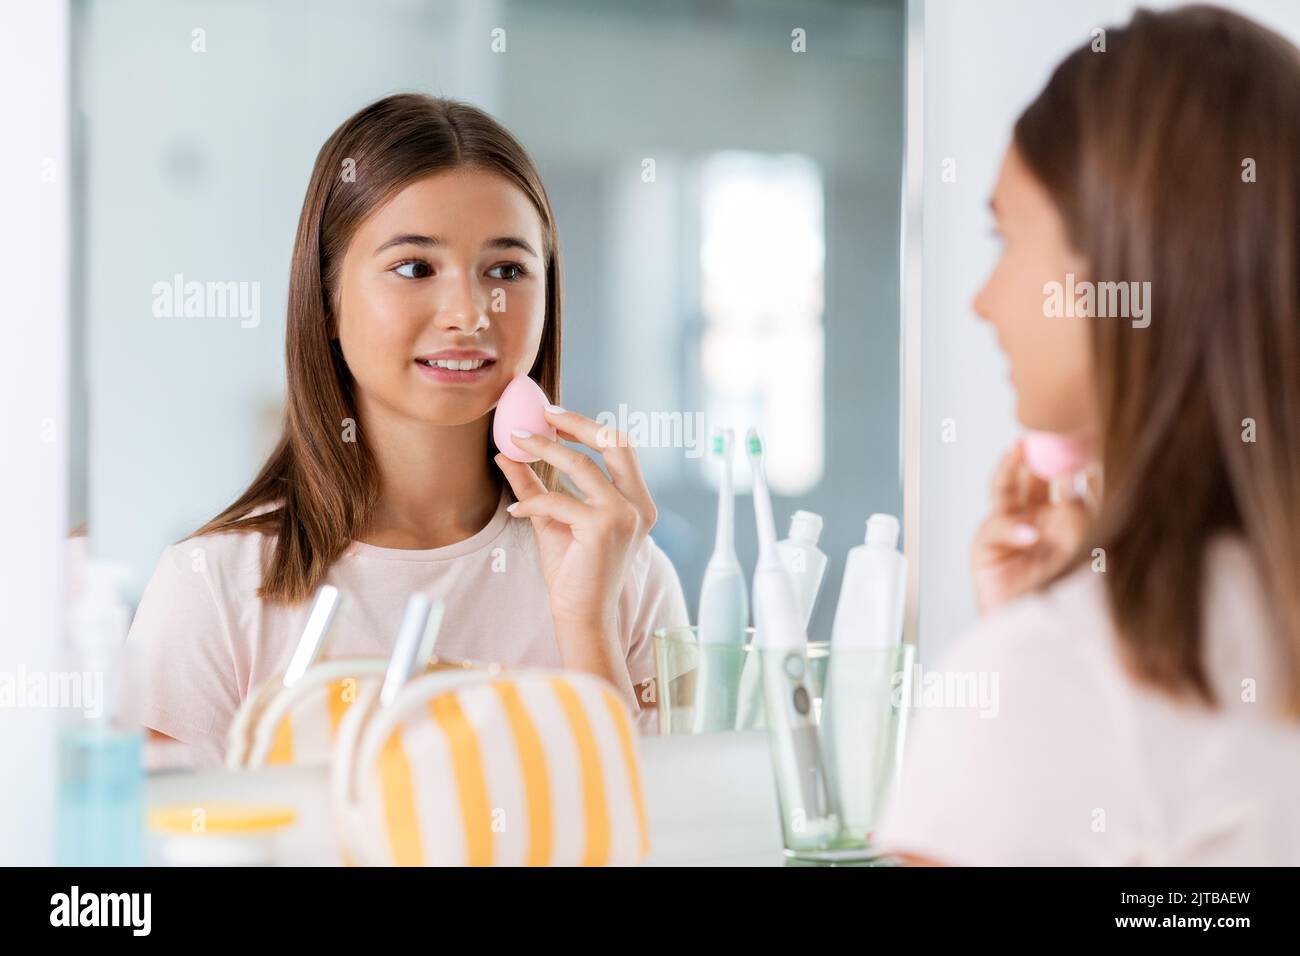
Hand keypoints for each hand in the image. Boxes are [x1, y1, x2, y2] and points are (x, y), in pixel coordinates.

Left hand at [493, 406, 657, 688]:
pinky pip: (559, 500)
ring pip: (580, 464)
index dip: (586, 425)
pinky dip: (532, 502)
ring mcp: (623, 515)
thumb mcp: (554, 521)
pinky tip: (515, 510)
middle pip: (612, 442)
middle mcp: (637, 505)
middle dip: (575, 422)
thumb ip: (535, 487)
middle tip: (540, 415)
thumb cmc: (573, 573)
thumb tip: (507, 454)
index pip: (619, 446)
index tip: (552, 414)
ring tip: (514, 445)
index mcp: (636, 501)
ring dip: (543, 449)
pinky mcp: (602, 528)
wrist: (582, 616)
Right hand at [970, 439, 1090, 616]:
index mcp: (1066, 516)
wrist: (1045, 641)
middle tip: (1047, 429)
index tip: (1085, 433)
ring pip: (1005, 487)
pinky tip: (1029, 534)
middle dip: (1040, 451)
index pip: (1068, 476)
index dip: (1075, 455)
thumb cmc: (1070, 600)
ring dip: (1012, 467)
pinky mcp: (986, 549)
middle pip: (1035, 473)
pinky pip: (995, 527)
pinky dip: (1011, 529)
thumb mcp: (1088, 548)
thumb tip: (1089, 473)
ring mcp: (1010, 531)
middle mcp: (1037, 518)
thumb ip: (1087, 513)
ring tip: (1021, 451)